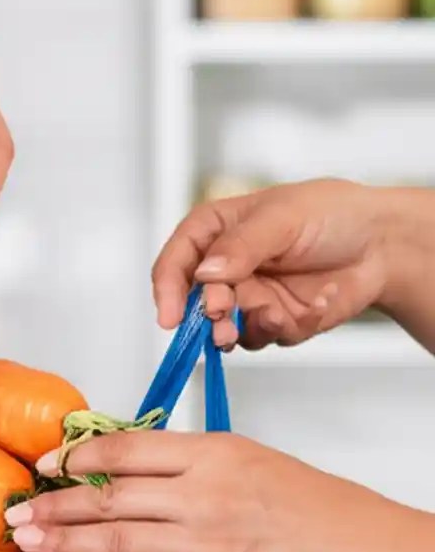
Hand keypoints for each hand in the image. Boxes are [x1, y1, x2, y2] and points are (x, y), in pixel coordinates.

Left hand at [5, 431, 434, 551]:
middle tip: (18, 509)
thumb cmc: (307, 502)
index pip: (124, 449)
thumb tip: (121, 464)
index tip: (46, 464)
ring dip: (63, 539)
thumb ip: (183, 459)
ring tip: (27, 539)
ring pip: (115, 538)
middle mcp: (201, 495)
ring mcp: (204, 543)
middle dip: (54, 504)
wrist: (360, 550)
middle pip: (107, 495)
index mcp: (208, 454)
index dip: (75, 456)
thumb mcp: (243, 456)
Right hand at [152, 179, 391, 349]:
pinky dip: (292, 327)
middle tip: (225, 322)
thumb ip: (240, 246)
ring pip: (228, 328)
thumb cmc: (332, 213)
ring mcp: (249, 297)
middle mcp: (226, 268)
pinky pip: (268, 337)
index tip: (170, 317)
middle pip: (197, 303)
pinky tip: (319, 303)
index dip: (168, 290)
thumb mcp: (282, 218)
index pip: (176, 262)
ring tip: (277, 317)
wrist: (384, 243)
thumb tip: (205, 273)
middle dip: (211, 316)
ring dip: (249, 328)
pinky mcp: (275, 320)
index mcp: (215, 231)